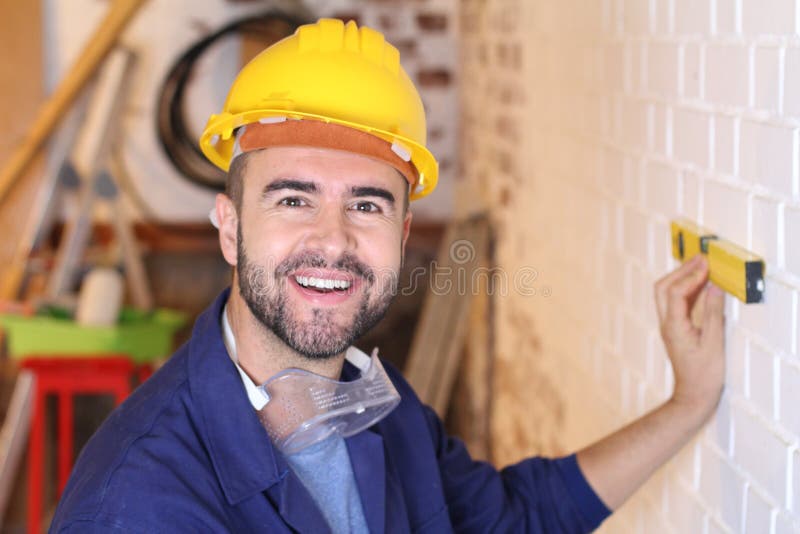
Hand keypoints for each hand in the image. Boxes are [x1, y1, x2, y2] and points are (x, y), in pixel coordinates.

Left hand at [654, 255, 725, 418]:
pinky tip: (700, 286)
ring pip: (666, 294)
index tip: (706, 264)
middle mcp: (666, 324)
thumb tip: (714, 287)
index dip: (690, 276)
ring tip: (700, 267)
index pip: (675, 292)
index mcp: (674, 326)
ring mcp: (668, 326)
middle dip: (680, 271)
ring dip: (681, 278)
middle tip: (700, 259)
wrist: (693, 395)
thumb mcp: (714, 343)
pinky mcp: (675, 329)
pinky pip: (675, 302)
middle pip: (663, 288)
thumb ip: (713, 313)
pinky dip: (685, 289)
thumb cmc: (704, 374)